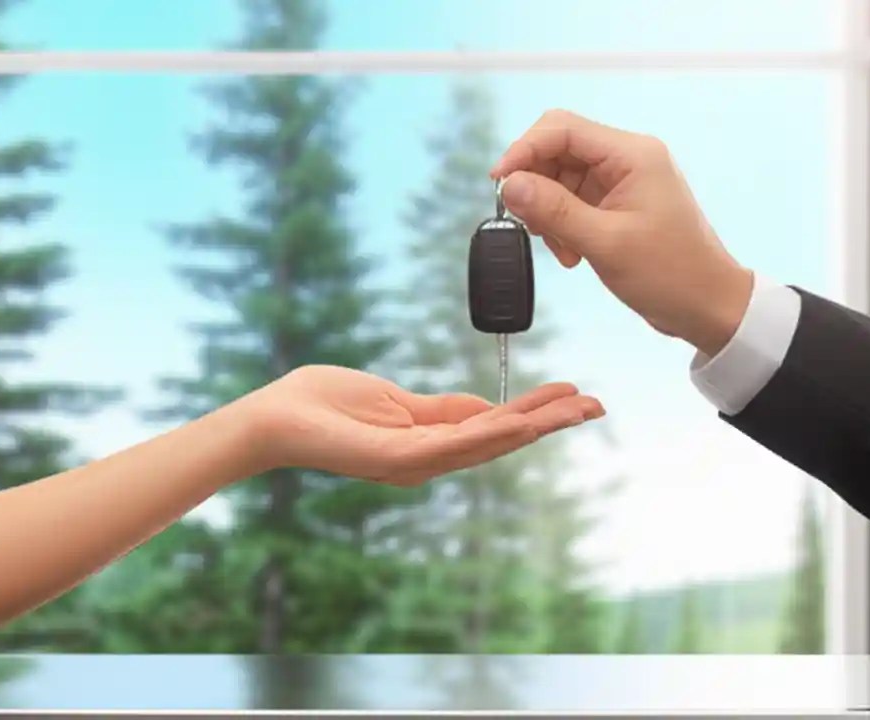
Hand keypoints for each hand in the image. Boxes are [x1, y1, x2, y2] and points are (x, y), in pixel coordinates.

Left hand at [242, 365, 602, 485]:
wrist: (274, 418)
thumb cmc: (322, 404)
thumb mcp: (393, 399)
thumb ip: (438, 407)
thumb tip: (484, 407)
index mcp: (428, 442)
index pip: (492, 427)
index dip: (534, 413)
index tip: (572, 394)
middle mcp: (428, 459)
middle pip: (501, 439)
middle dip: (549, 422)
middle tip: (595, 405)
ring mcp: (413, 462)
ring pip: (486, 444)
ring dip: (533, 428)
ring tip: (574, 411)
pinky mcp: (395, 459)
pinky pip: (452, 445)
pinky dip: (491, 434)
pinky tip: (522, 424)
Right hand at [491, 109, 753, 356]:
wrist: (707, 306)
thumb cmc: (670, 274)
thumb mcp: (604, 243)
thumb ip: (554, 210)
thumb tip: (510, 184)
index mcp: (632, 155)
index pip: (562, 129)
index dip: (524, 150)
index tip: (499, 183)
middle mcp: (627, 159)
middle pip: (558, 150)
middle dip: (536, 185)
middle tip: (530, 223)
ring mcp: (622, 181)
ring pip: (561, 178)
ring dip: (548, 212)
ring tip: (561, 249)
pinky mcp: (617, 203)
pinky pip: (573, 201)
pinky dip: (562, 225)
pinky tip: (572, 253)